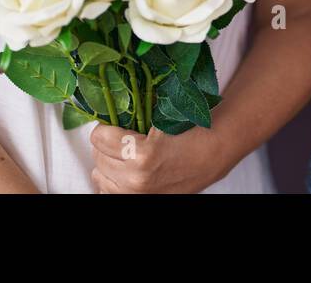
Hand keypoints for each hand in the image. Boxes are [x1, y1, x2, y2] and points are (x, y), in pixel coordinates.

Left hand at [89, 121, 234, 192]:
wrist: (213, 155)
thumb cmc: (190, 131)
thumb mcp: (161, 116)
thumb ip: (131, 114)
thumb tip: (106, 108)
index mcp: (141, 156)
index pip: (99, 138)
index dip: (107, 127)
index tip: (117, 124)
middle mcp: (136, 181)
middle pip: (98, 157)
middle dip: (108, 145)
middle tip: (124, 138)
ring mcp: (138, 196)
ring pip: (99, 176)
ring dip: (108, 163)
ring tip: (126, 155)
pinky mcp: (141, 202)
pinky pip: (108, 192)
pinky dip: (113, 180)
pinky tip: (126, 171)